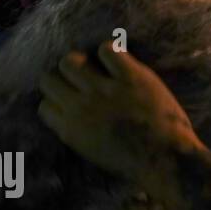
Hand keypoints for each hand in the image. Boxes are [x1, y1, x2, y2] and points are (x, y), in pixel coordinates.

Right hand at [38, 43, 203, 184]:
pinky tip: (120, 61)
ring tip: (98, 66)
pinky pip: (107, 49)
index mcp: (69, 129)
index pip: (44, 104)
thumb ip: (76, 130)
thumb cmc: (132, 160)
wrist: (165, 157)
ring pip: (71, 61)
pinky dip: (112, 51)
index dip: (58, 99)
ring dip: (82, 61)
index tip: (70, 97)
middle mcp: (80, 106)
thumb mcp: (91, 151)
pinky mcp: (130, 77)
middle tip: (82, 78)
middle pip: (49, 78)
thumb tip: (69, 112)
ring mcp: (104, 90)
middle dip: (64, 77)